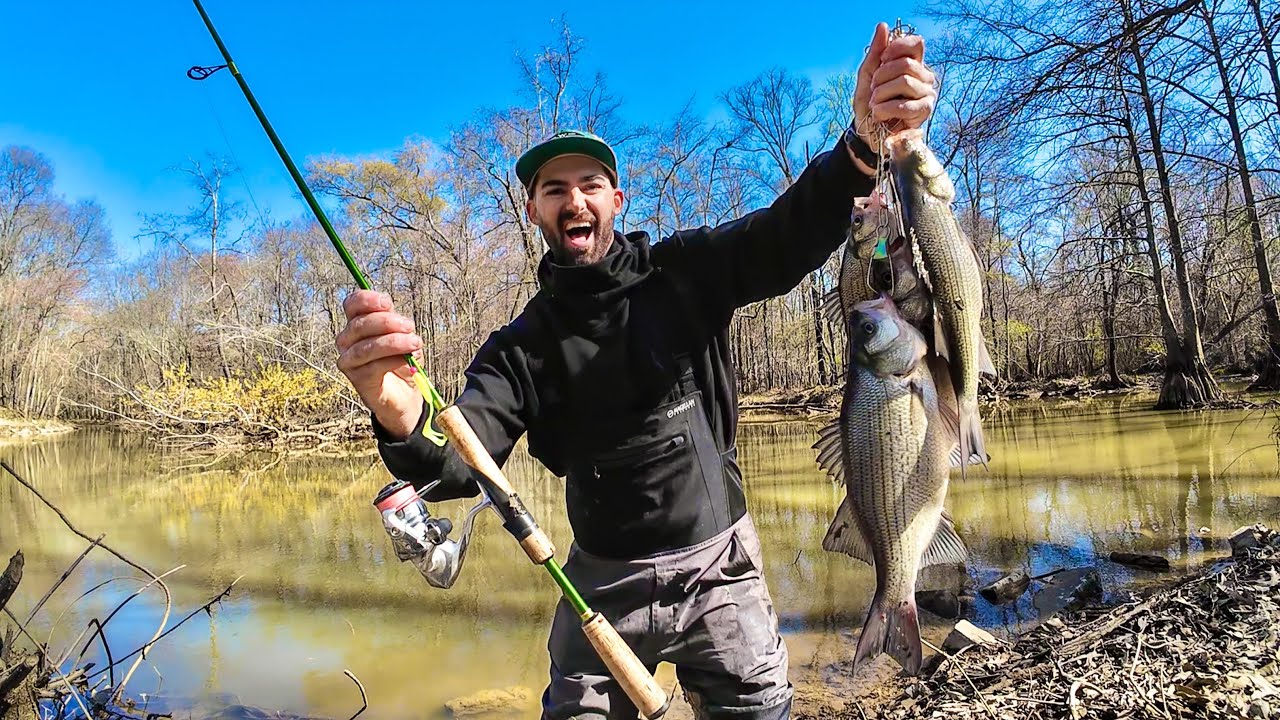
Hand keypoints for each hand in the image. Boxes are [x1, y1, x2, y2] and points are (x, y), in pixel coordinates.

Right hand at [336, 290, 423, 438]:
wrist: (405, 395)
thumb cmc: (401, 361)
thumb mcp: (403, 337)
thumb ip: (398, 326)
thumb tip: (400, 322)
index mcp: (357, 324)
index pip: (352, 304)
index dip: (367, 300)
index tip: (388, 303)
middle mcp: (347, 340)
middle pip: (359, 324)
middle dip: (387, 322)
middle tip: (410, 326)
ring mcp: (349, 361)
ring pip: (366, 347)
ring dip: (393, 342)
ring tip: (415, 343)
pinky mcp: (357, 380)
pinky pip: (374, 366)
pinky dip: (394, 360)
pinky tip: (407, 361)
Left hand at [852, 23, 936, 151]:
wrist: (866, 131)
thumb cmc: (869, 102)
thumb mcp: (867, 75)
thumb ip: (875, 52)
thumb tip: (883, 26)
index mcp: (913, 64)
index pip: (916, 43)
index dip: (896, 48)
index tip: (881, 61)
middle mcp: (924, 76)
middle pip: (906, 63)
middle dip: (881, 77)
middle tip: (873, 90)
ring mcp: (927, 94)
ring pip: (905, 82)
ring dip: (881, 94)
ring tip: (875, 104)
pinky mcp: (924, 112)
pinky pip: (905, 105)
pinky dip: (886, 109)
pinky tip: (879, 114)